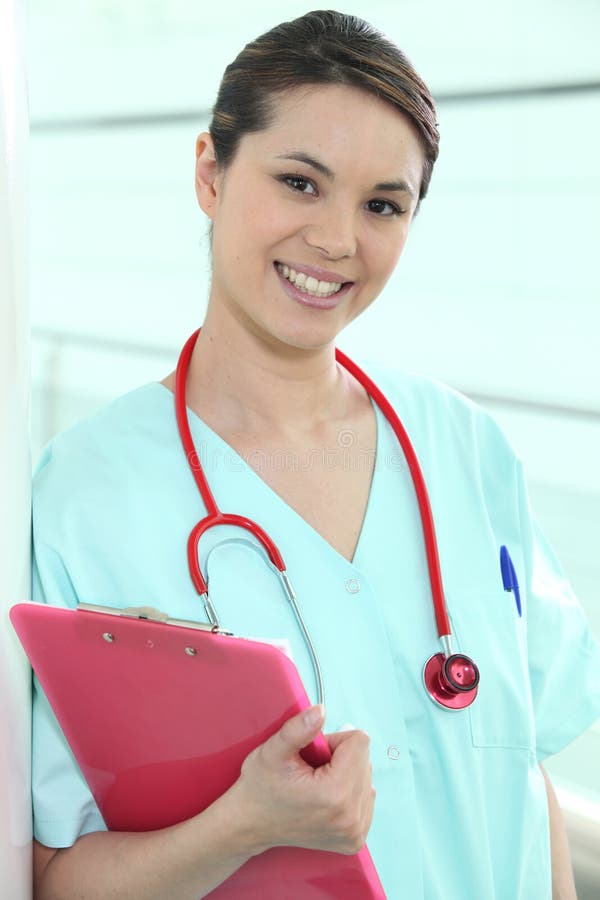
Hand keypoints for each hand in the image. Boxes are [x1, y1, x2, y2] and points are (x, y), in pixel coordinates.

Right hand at [231, 705, 375, 855]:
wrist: (249, 825)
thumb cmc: (260, 789)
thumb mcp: (273, 751)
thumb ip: (299, 728)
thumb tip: (321, 711)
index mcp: (335, 794)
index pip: (359, 742)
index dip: (333, 740)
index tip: (313, 753)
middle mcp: (350, 817)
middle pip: (364, 759)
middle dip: (339, 757)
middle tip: (311, 770)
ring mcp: (354, 831)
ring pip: (366, 776)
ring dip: (344, 773)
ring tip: (316, 784)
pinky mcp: (354, 838)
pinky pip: (365, 796)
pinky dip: (348, 790)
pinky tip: (324, 796)